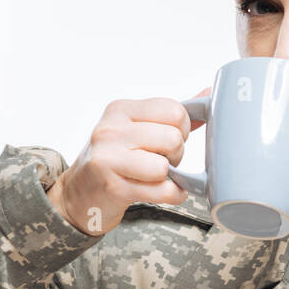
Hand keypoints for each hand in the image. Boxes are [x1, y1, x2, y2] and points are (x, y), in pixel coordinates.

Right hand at [50, 89, 210, 235]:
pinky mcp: (113, 187)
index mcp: (121, 109)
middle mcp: (111, 130)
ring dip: (170, 177)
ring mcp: (109, 158)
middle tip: (162, 160)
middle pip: (173, 138)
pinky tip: (161, 191)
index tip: (169, 139)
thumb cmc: (115, 159)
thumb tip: (209, 94)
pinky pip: (161, 191)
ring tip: (155, 176)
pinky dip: (171, 195)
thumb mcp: (135, 128)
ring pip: (165, 166)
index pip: (173, 109)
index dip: (182, 128)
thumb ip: (171, 114)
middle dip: (176, 154)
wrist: (79, 194)